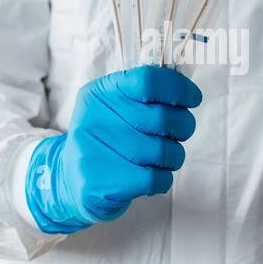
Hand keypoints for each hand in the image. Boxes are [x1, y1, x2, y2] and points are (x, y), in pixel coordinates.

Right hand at [25, 66, 201, 233]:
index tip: (191, 99)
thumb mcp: (116, 106)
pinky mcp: (102, 183)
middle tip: (174, 134)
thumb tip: (187, 90)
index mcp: (101, 93)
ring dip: (172, 156)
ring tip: (158, 158)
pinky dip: (162, 179)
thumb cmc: (107, 140)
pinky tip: (148, 176)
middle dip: (182, 127)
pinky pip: (156, 178)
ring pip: (164, 151)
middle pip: (163, 118)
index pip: (149, 80)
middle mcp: (95, 118)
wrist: (71, 180)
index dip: (178, 89)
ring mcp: (96, 151)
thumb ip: (148, 94)